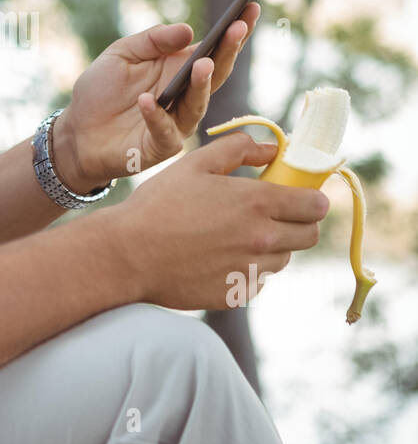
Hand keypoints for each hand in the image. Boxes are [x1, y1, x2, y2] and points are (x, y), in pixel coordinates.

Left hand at [58, 2, 259, 187]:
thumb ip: (151, 40)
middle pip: (216, 73)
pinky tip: (147, 100)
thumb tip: (188, 31)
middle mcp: (186, 95)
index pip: (215, 49)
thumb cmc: (101, 91)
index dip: (236, 31)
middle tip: (237, 28)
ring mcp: (177, 122)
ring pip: (197, 104)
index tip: (251, 8)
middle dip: (229, 50)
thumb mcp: (121, 54)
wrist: (77, 131)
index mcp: (180, 69)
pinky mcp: (160, 146)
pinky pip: (164, 131)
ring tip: (202, 63)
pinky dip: (156, 116)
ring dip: (201, 84)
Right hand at [105, 132, 329, 310]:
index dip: (311, 198)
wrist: (128, 255)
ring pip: (283, 258)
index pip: (316, 205)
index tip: (300, 196)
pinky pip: (258, 280)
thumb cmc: (159, 204)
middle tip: (272, 215)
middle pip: (309, 235)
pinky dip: (248, 269)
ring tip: (235, 236)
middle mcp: (262, 239)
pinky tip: (218, 258)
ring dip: (272, 246)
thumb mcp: (195, 164)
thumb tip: (272, 149)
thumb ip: (239, 149)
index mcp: (257, 202)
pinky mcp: (238, 294)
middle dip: (298, 223)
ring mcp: (251, 270)